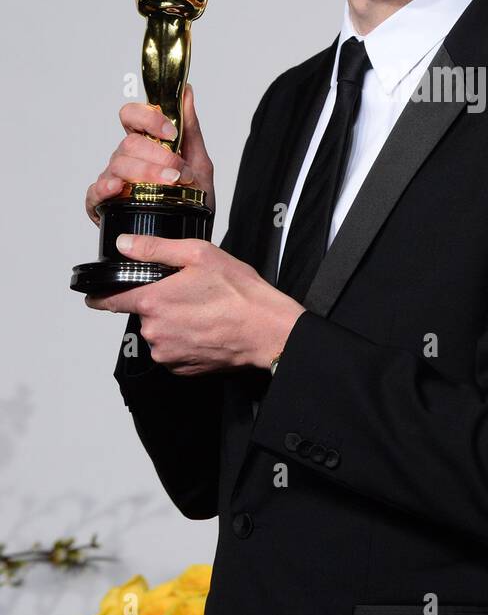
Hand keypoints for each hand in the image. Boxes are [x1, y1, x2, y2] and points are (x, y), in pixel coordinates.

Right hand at [84, 85, 214, 226]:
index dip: (148, 118)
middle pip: (129, 143)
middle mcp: (126, 158)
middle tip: (178, 171)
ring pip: (118, 164)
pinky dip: (105, 187)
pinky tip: (119, 188)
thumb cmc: (192, 198)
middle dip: (157, 155)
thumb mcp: (199, 162)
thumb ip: (191, 128)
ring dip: (145, 172)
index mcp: (146, 144)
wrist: (191, 234)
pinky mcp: (103, 204)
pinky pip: (95, 191)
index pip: (132, 116)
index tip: (171, 132)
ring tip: (167, 184)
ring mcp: (113, 179)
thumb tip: (188, 92)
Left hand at [85, 235, 303, 373]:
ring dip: (173, 322)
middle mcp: (154, 332)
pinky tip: (207, 328)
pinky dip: (184, 340)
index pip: (109, 301)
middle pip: (143, 313)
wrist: (268, 331)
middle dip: (159, 303)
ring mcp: (167, 354)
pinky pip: (173, 350)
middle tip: (190, 293)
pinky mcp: (182, 369)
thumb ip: (155, 248)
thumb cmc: (240, 292)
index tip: (92, 296)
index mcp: (153, 302)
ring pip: (159, 332)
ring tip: (204, 311)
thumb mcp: (199, 255)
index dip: (100, 296)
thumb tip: (125, 244)